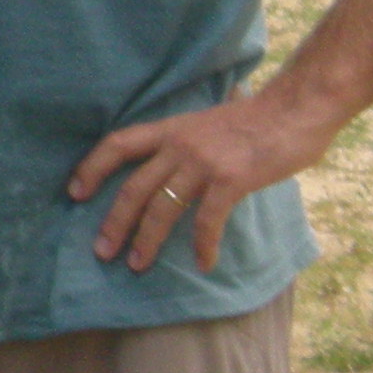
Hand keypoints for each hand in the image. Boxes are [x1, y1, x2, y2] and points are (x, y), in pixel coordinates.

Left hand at [73, 88, 335, 272]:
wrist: (297, 107)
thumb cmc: (258, 119)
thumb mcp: (208, 124)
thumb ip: (187, 144)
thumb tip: (171, 170)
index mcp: (171, 129)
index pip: (118, 144)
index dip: (92, 168)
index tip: (75, 193)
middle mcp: (179, 144)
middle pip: (134, 186)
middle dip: (114, 221)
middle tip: (102, 251)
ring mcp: (203, 162)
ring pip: (162, 207)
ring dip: (147, 240)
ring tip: (137, 265)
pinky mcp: (231, 179)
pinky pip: (207, 220)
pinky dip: (203, 245)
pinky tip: (203, 263)